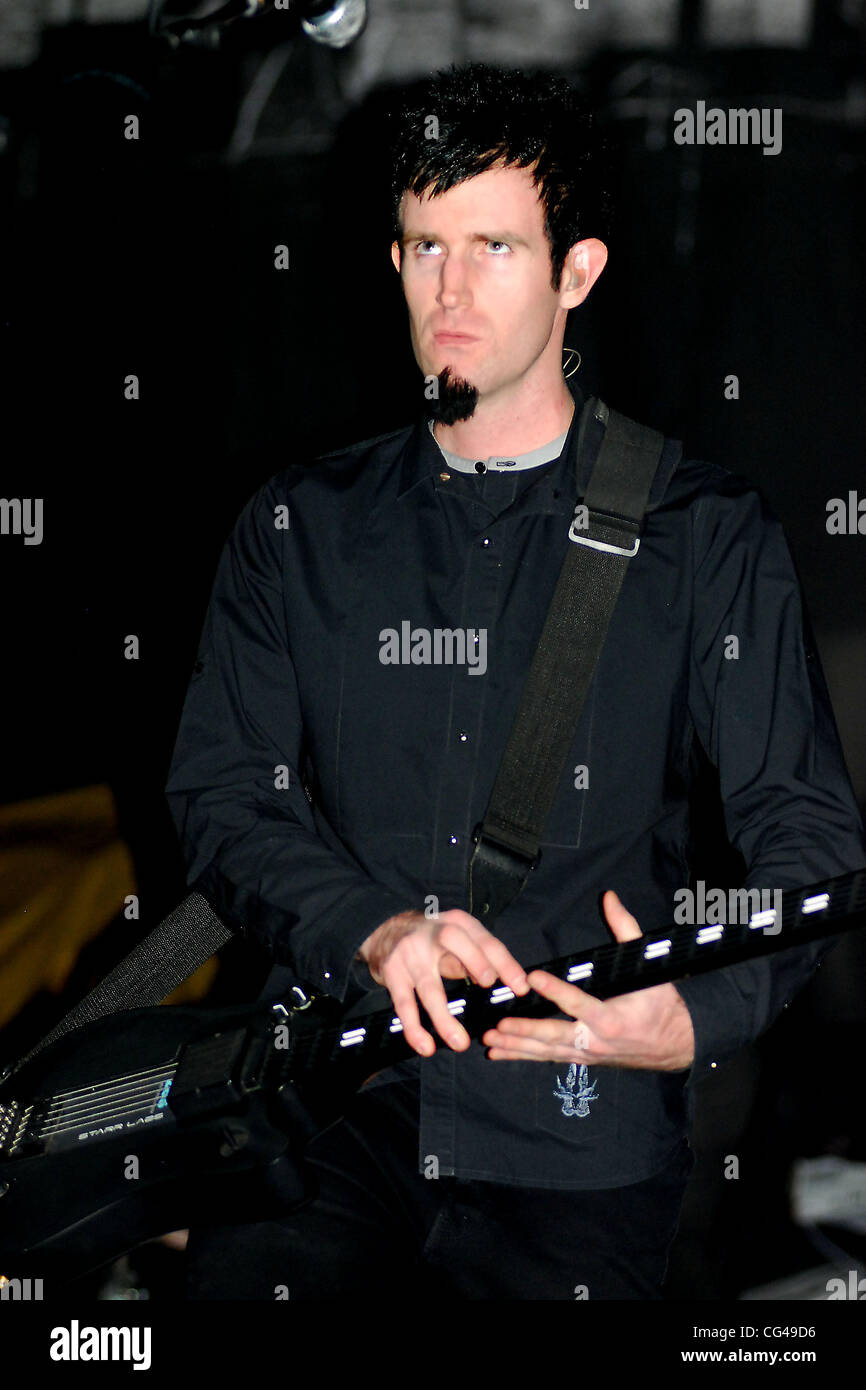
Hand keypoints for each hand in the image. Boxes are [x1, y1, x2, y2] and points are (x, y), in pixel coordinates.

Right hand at [357, 908, 529, 1056]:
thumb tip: (503, 980)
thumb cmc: (432, 940)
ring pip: (428, 985)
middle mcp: (432, 932)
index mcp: (456, 923)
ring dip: (443, 1016)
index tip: (521, 987)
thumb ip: (476, 958)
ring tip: (459, 1043)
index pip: (484, 939)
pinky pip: (403, 1004)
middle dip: (474, 960)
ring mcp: (409, 953)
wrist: (384, 932)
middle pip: (453, 940)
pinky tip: (425, 1046)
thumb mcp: (457, 940)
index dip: (505, 962)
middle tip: (489, 984)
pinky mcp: (392, 973)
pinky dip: (414, 1028)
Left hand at [482, 890, 694, 1070]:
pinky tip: (500, 1052)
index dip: (555, 991)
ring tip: (490, 1040)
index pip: (578, 1002)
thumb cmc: (660, 1004)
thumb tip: (610, 898)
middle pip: (554, 1036)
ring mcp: (587, 1053)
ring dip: (517, 1046)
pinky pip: (548, 1058)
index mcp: (612, 1017)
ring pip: (546, 1052)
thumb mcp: (648, 967)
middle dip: (525, 1031)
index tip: (532, 978)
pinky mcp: (581, 1058)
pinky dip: (523, 1055)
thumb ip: (626, 929)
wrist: (675, 1044)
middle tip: (498, 1024)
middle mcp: (596, 1040)